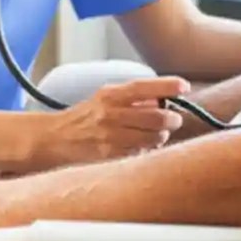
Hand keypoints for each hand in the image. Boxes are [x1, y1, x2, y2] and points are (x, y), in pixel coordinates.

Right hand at [32, 76, 188, 169]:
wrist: (56, 138)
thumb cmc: (86, 116)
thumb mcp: (106, 98)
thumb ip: (133, 98)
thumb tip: (164, 99)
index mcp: (111, 94)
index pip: (144, 86)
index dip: (168, 86)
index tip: (184, 87)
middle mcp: (111, 113)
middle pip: (156, 116)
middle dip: (171, 119)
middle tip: (174, 120)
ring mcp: (110, 135)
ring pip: (153, 137)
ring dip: (161, 136)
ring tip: (157, 134)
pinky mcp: (109, 154)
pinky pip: (140, 153)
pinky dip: (145, 150)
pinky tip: (140, 146)